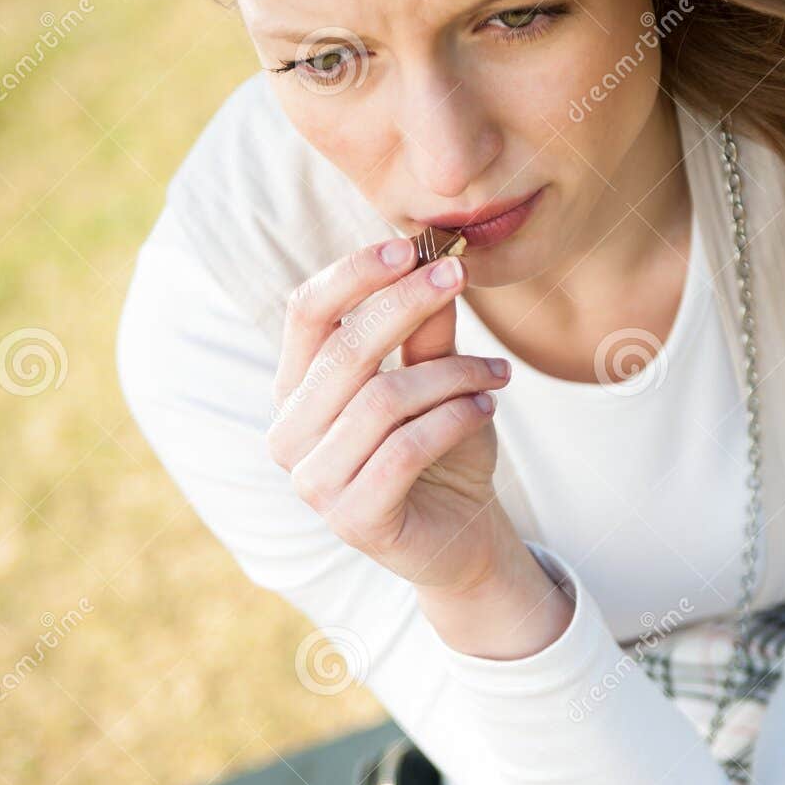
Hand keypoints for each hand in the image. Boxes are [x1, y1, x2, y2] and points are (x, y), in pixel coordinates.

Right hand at [266, 235, 513, 591]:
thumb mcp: (436, 379)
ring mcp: (314, 483)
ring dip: (452, 375)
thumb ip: (425, 331)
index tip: (409, 247)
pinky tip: (485, 410)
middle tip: (459, 276)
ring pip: (384, 400)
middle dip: (407, 305)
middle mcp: (289, 436)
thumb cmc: (440, 450)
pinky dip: (454, 419)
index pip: (305, 314)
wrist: (460, 536)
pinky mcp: (353, 519)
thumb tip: (433, 260)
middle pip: (345, 351)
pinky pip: (406, 449)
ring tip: (495, 374)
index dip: (352, 275)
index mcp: (295, 392)